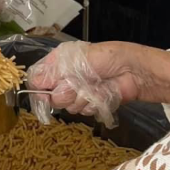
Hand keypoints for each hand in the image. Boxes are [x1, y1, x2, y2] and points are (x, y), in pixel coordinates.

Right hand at [26, 41, 169, 125]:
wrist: (135, 72)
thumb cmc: (107, 58)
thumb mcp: (77, 60)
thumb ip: (53, 72)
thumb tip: (35, 84)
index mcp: (59, 61)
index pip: (38, 78)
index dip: (39, 88)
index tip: (43, 94)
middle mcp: (66, 77)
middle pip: (51, 96)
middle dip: (66, 92)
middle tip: (79, 84)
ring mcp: (79, 92)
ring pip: (68, 106)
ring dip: (81, 98)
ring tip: (95, 86)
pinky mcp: (92, 103)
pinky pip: (83, 111)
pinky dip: (93, 103)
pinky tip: (102, 93)